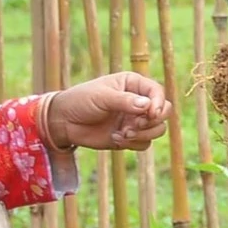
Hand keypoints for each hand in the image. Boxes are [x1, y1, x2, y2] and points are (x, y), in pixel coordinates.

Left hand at [49, 72, 170, 150]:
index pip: (157, 92)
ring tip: (124, 134)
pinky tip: (115, 138)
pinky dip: (133, 143)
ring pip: (157, 129)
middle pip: (164, 112)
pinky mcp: (129, 137)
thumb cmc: (80, 101)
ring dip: (144, 134)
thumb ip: (125, 101)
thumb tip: (147, 106)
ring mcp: (134, 120)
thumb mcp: (102, 97)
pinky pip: (144, 143)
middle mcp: (138, 102)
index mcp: (133, 84)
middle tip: (135, 125)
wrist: (63, 122)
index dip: (158, 103)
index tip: (151, 114)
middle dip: (152, 121)